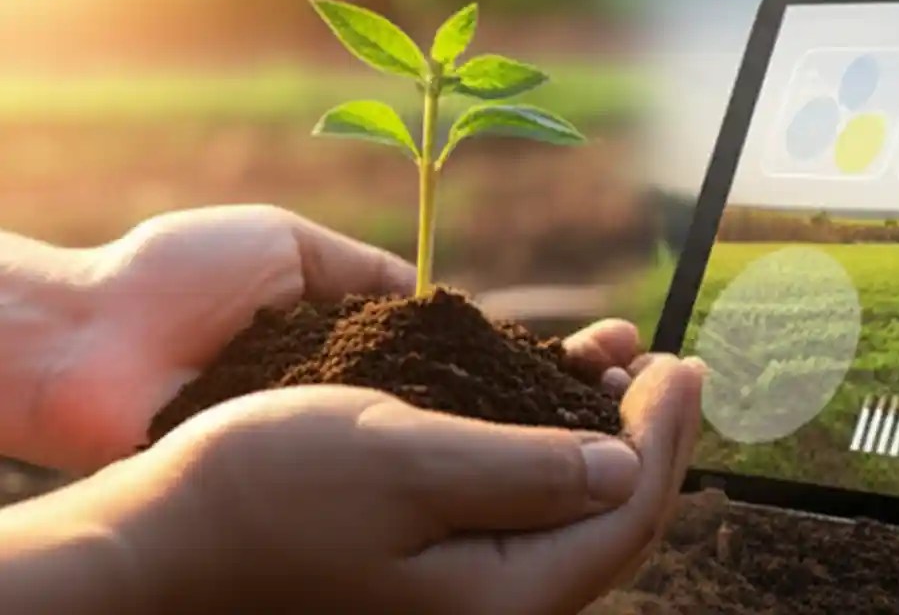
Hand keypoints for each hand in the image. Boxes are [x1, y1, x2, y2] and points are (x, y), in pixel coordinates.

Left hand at [24, 204, 639, 472]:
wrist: (89, 335)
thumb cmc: (180, 280)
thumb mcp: (295, 251)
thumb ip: (380, 282)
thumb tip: (462, 308)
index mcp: (379, 357)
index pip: (497, 369)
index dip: (565, 363)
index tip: (623, 346)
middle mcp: (381, 419)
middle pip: (509, 424)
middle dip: (588, 404)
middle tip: (649, 380)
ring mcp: (358, 464)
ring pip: (487, 466)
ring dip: (566, 443)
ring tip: (630, 413)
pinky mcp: (330, 497)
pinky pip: (433, 494)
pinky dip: (502, 483)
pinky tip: (558, 469)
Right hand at [103, 354, 702, 614]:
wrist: (158, 542)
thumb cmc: (265, 491)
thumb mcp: (404, 460)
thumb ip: (527, 471)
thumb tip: (625, 463)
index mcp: (500, 603)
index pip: (627, 516)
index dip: (668, 434)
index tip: (685, 362)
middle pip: (611, 525)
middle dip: (649, 439)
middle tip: (667, 365)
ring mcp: (462, 601)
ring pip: (569, 519)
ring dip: (604, 443)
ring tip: (619, 372)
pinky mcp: (432, 576)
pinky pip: (522, 521)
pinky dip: (552, 461)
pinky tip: (549, 411)